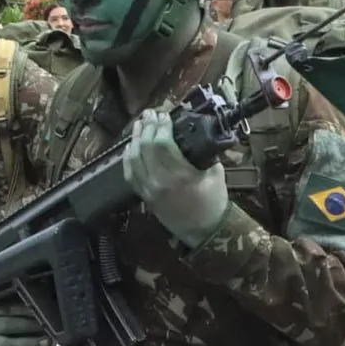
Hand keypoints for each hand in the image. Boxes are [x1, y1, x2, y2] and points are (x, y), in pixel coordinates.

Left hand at [122, 107, 229, 248]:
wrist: (205, 231)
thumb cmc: (214, 202)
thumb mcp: (216, 174)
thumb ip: (204, 154)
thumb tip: (196, 135)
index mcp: (180, 174)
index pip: (162, 142)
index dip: (162, 125)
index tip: (165, 113)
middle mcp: (160, 180)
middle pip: (146, 146)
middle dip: (148, 126)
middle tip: (150, 114)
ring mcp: (149, 189)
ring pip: (134, 158)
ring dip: (135, 138)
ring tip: (140, 124)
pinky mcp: (145, 196)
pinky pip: (130, 173)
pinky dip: (128, 157)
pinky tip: (130, 147)